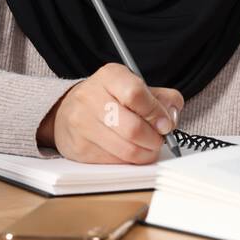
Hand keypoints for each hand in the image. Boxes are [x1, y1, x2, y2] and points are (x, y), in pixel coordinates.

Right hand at [36, 63, 183, 163]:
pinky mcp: (80, 148)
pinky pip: (115, 162)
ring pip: (126, 150)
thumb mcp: (134, 86)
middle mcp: (90, 97)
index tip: (165, 123)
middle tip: (158, 139)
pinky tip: (129, 151)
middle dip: (154, 139)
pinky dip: (129, 161)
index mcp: (109, 76)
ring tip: (147, 147)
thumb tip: (172, 116)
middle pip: (133, 128)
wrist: (66, 110)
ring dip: (145, 153)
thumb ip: (161, 98)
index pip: (135, 94)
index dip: (156, 112)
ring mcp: (82, 124)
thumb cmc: (108, 98)